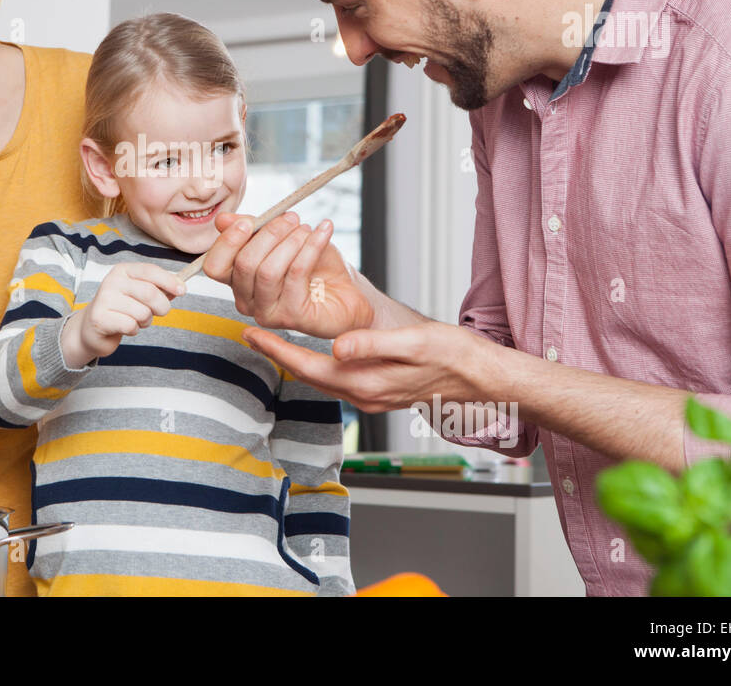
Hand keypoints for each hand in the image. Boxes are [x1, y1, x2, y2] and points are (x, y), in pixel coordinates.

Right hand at [65, 262, 184, 362]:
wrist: (92, 328)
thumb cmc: (122, 309)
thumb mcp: (140, 294)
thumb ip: (159, 288)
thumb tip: (180, 286)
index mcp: (123, 270)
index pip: (151, 271)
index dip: (169, 281)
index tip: (182, 290)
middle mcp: (112, 281)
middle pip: (150, 293)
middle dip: (161, 307)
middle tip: (158, 313)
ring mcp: (104, 299)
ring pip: (142, 312)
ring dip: (145, 321)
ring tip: (135, 320)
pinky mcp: (99, 318)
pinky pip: (130, 325)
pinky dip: (133, 330)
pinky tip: (124, 327)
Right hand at [200, 211, 375, 337]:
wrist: (350, 292)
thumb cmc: (317, 266)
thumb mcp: (284, 239)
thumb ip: (254, 230)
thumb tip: (223, 220)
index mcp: (239, 282)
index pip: (215, 266)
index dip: (227, 242)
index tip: (249, 222)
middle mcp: (247, 301)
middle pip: (244, 264)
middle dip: (270, 233)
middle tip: (292, 218)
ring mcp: (268, 313)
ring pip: (268, 270)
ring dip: (291, 241)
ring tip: (307, 229)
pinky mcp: (292, 317)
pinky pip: (295, 274)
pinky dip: (310, 246)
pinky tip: (323, 232)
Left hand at [241, 319, 500, 413]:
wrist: (480, 377)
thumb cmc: (452, 355)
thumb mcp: (413, 343)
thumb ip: (372, 345)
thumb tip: (337, 348)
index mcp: (366, 383)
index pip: (309, 366)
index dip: (277, 349)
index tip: (252, 334)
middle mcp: (364, 395)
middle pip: (309, 374)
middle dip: (278, 354)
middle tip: (251, 333)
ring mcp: (371, 397)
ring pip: (322, 379)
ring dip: (296, 360)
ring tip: (274, 340)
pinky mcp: (380, 392)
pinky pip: (338, 380)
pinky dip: (319, 365)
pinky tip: (315, 353)